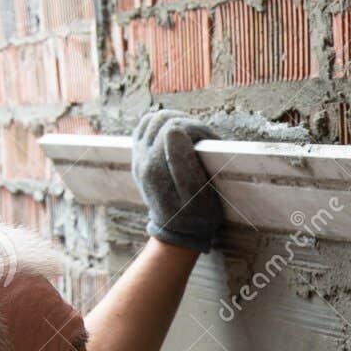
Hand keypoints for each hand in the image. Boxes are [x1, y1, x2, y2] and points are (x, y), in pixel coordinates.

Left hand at [131, 109, 221, 251]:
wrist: (177, 230)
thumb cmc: (196, 216)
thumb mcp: (198, 198)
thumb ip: (185, 165)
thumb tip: (175, 130)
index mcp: (156, 170)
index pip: (176, 128)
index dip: (198, 129)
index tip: (213, 142)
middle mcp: (143, 161)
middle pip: (163, 120)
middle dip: (189, 123)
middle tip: (207, 138)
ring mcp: (138, 157)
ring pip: (153, 119)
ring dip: (176, 119)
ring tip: (193, 134)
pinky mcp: (139, 155)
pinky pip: (145, 126)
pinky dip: (162, 123)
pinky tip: (177, 134)